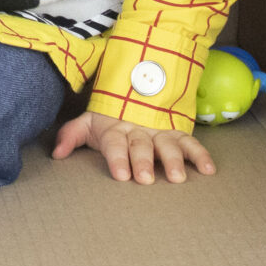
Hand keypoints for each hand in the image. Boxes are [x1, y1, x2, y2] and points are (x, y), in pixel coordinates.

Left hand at [53, 109, 215, 183]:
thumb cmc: (109, 117)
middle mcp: (138, 131)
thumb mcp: (88, 122)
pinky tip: (209, 170)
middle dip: (143, 161)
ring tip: (177, 177)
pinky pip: (190, 143)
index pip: (115, 144)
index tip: (121, 175)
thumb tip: (56, 154)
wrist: (135, 86)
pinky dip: (201, 155)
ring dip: (173, 160)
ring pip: (167, 145)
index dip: (117, 158)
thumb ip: (71, 136)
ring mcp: (159, 132)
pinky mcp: (176, 133)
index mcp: (115, 129)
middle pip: (141, 146)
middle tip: (145, 179)